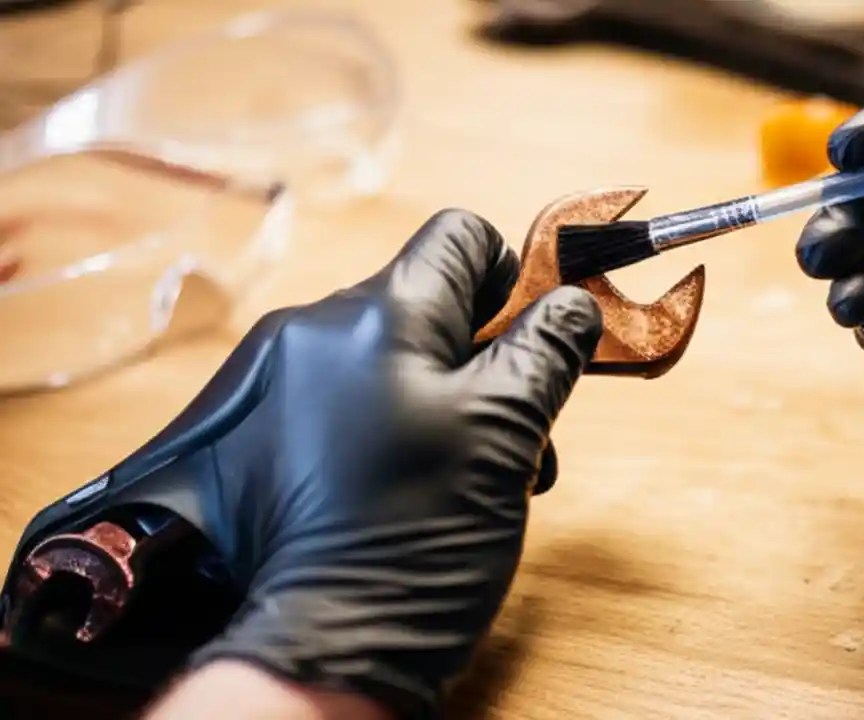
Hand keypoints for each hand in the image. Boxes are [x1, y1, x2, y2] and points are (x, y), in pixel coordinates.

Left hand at [80, 210, 600, 714]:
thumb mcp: (503, 434)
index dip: (510, 277)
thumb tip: (574, 301)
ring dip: (442, 399)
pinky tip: (412, 486)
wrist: (316, 647)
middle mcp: (313, 328)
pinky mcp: (257, 428)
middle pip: (426, 302)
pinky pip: (344, 396)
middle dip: (482, 357)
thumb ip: (544, 350)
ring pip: (389, 356)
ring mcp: (276, 379)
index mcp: (378, 312)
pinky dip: (390, 425)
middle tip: (514, 434)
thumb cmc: (414, 534)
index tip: (530, 342)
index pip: (458, 236)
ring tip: (469, 476)